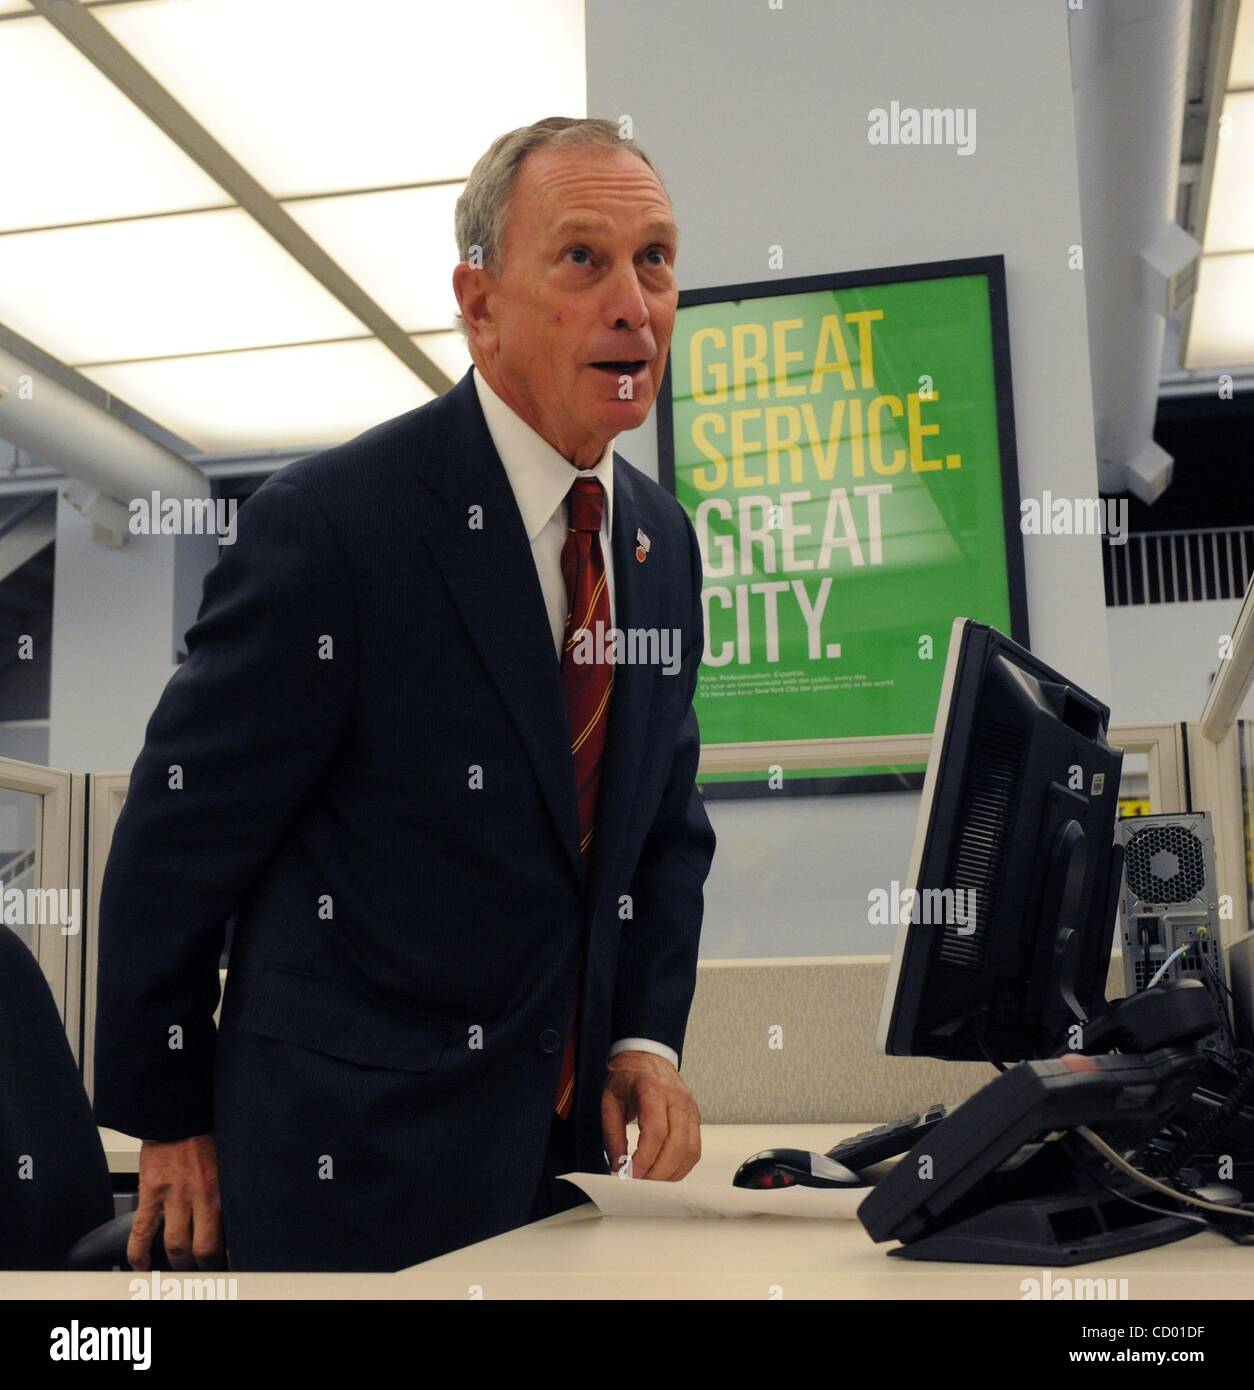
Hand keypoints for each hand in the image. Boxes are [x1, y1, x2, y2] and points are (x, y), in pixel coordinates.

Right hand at [129, 1134, 225, 1271]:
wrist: (178, 1113)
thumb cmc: (204, 1134)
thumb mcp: (226, 1161)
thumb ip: (225, 1188)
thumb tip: (231, 1215)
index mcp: (220, 1188)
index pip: (225, 1235)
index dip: (224, 1255)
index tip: (224, 1262)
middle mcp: (198, 1196)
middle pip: (201, 1248)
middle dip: (201, 1265)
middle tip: (201, 1269)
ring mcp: (172, 1197)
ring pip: (174, 1246)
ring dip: (176, 1263)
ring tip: (177, 1269)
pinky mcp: (149, 1194)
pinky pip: (141, 1232)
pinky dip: (139, 1253)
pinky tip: (141, 1265)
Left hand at [601, 1051, 700, 1180]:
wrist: (648, 1056)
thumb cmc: (628, 1076)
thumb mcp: (609, 1098)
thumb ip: (612, 1132)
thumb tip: (618, 1163)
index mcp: (653, 1089)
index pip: (656, 1131)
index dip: (645, 1158)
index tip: (632, 1175)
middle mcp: (677, 1099)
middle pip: (677, 1145)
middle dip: (658, 1172)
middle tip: (640, 1185)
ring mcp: (690, 1108)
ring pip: (690, 1150)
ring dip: (672, 1173)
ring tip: (651, 1183)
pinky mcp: (696, 1117)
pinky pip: (695, 1149)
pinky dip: (682, 1167)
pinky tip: (666, 1173)